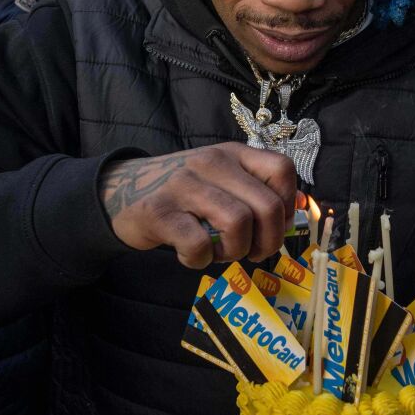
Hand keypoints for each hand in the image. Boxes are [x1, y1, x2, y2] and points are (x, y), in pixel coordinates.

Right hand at [100, 143, 295, 267]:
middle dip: (267, 242)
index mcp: (231, 153)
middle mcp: (211, 162)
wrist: (119, 192)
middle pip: (266, 206)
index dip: (287, 206)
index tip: (273, 226)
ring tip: (218, 253)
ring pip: (237, 224)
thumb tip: (296, 211)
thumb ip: (253, 189)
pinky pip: (199, 244)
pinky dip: (200, 260)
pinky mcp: (161, 211)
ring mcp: (184, 185)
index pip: (282, 170)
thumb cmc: (181, 194)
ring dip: (234, 251)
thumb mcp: (219, 180)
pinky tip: (190, 255)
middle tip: (252, 253)